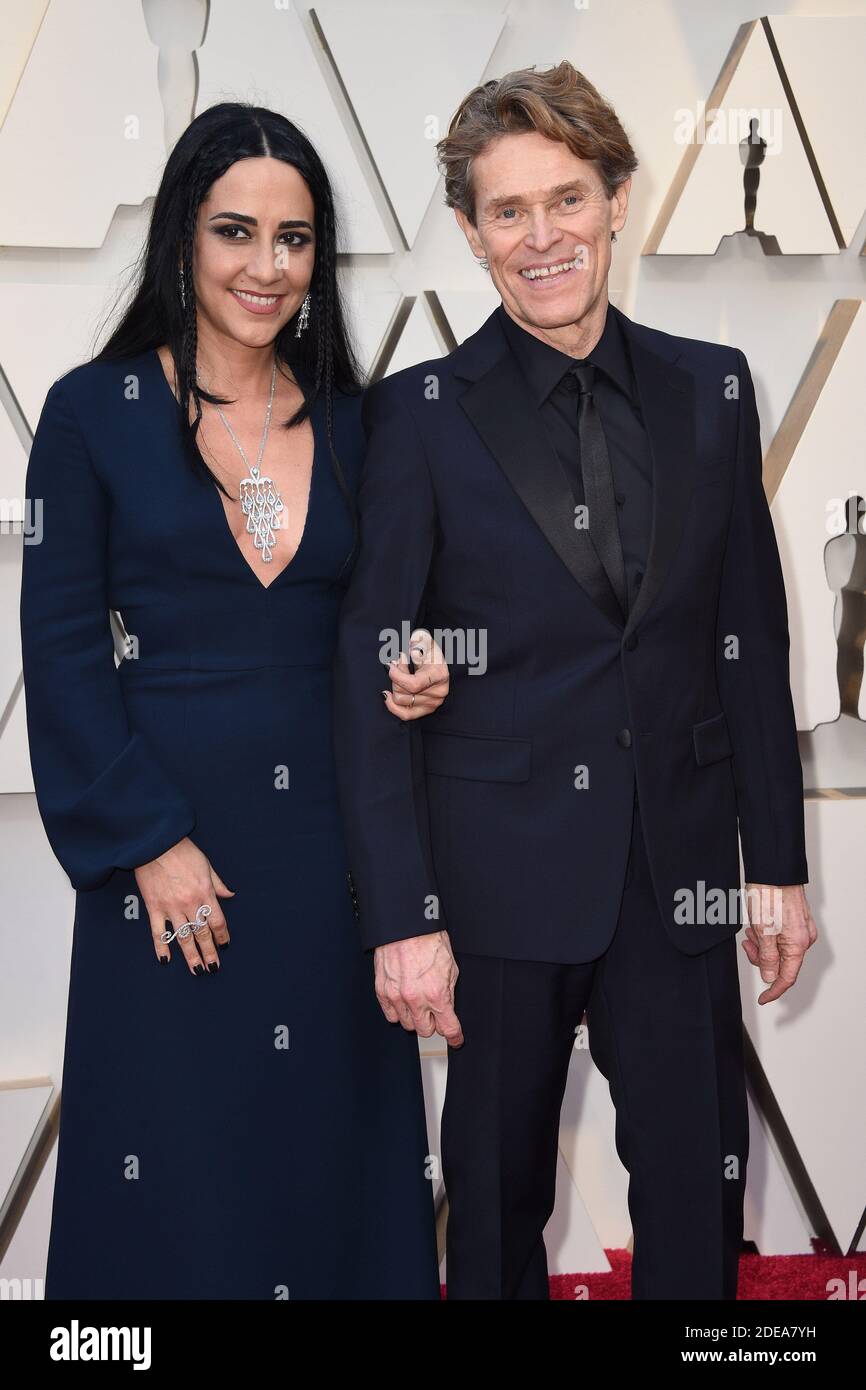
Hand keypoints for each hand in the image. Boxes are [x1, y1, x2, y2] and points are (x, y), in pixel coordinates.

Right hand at [134, 836, 234, 974]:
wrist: (156, 844)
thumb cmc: (182, 851)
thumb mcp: (207, 865)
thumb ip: (218, 884)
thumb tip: (229, 895)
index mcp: (205, 893)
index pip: (217, 922)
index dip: (222, 936)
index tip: (225, 945)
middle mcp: (190, 904)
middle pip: (202, 934)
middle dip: (209, 952)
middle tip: (213, 967)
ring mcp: (171, 908)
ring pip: (183, 938)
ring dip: (191, 956)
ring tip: (197, 970)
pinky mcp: (154, 908)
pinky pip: (158, 933)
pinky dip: (161, 948)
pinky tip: (166, 960)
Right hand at [374, 929, 463, 1046]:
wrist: (406, 925)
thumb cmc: (429, 940)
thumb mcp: (451, 968)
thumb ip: (448, 993)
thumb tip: (447, 1008)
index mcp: (436, 994)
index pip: (448, 1028)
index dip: (454, 1036)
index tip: (455, 1039)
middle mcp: (415, 999)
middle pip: (425, 1030)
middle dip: (432, 1023)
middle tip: (434, 1013)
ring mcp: (396, 996)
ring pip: (407, 1024)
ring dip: (414, 1017)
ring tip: (418, 1003)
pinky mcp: (382, 991)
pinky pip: (390, 1014)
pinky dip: (398, 1011)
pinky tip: (403, 1001)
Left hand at [383, 627, 449, 720]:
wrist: (437, 664)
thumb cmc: (429, 653)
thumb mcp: (426, 642)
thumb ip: (419, 641)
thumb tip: (412, 648)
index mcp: (439, 676)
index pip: (413, 684)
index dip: (397, 676)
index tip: (389, 665)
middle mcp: (438, 693)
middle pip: (404, 692)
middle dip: (395, 676)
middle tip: (397, 663)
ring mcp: (432, 704)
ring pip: (400, 700)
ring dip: (394, 685)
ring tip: (397, 673)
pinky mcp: (425, 711)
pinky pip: (405, 715)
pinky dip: (392, 706)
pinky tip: (386, 695)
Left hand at [740, 883, 816, 1003]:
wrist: (773, 869)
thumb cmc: (769, 894)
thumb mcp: (763, 931)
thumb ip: (768, 958)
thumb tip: (770, 978)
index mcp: (798, 944)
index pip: (787, 977)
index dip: (773, 991)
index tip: (763, 999)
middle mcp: (803, 938)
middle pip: (781, 963)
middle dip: (761, 958)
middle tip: (747, 944)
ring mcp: (800, 929)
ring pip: (779, 949)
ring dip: (762, 944)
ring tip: (751, 928)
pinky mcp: (795, 920)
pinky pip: (780, 936)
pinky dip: (766, 935)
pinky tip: (756, 924)